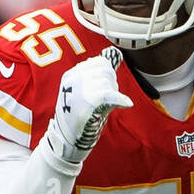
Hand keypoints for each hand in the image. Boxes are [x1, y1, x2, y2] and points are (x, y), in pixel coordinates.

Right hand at [45, 46, 131, 168]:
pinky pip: (110, 95)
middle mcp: (74, 78)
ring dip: (112, 94)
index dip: (107, 75)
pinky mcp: (90, 102)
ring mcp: (81, 89)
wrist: (67, 139)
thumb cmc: (78, 115)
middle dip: (111, 84)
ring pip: (109, 82)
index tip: (102, 88)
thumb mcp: (82, 90)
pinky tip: (126, 103)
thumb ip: (96, 73)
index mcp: (72, 74)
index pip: (100, 62)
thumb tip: (113, 53)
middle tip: (103, 100)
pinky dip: (120, 99)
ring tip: (100, 107)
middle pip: (106, 71)